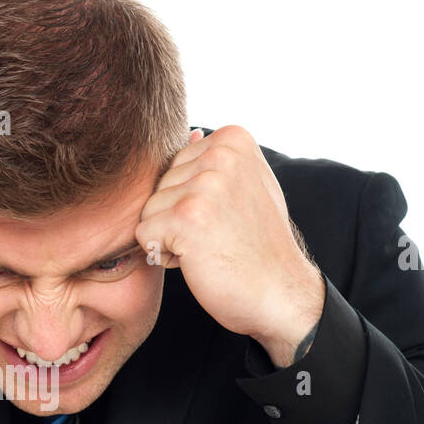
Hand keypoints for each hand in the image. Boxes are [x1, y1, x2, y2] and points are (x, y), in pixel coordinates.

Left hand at [135, 125, 324, 367]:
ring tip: (210, 246)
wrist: (280, 292)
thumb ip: (214, 161)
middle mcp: (220, 154)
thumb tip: (188, 131)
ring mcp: (204, 184)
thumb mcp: (245, 186)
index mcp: (233, 139)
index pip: (173, 165)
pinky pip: (144, 235)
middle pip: (157, 186)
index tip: (224, 216)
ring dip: (171, 238)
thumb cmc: (257, 245)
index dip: (188, 199)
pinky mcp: (187, 217)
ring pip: (148, 211)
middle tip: (218, 236)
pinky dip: (164, 255)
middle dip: (176, 218)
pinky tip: (199, 259)